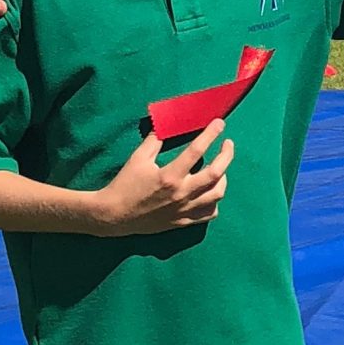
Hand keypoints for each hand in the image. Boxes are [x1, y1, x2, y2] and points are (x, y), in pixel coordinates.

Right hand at [92, 119, 233, 235]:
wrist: (116, 216)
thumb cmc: (125, 184)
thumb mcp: (138, 158)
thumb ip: (155, 140)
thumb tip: (168, 124)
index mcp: (169, 176)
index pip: (196, 151)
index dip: (210, 134)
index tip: (219, 123)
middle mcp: (181, 193)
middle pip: (216, 173)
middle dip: (226, 155)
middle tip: (228, 144)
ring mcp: (185, 209)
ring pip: (217, 194)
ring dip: (223, 178)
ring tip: (221, 168)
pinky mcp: (184, 221)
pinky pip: (210, 213)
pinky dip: (215, 201)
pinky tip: (210, 192)